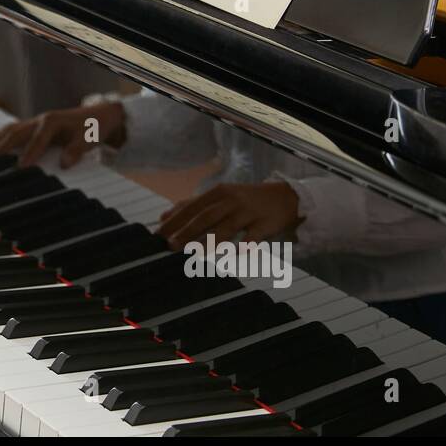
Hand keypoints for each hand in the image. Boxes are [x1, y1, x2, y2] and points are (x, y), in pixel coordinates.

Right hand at [0, 102, 125, 167]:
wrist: (98, 115)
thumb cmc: (92, 128)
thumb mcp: (89, 139)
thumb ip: (76, 150)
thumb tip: (64, 163)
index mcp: (53, 121)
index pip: (38, 138)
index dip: (30, 152)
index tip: (21, 166)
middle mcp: (41, 120)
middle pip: (17, 131)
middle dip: (4, 145)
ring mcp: (36, 122)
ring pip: (12, 129)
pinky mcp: (34, 127)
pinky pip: (14, 131)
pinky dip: (1, 137)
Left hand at [158, 182, 301, 246]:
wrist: (286, 197)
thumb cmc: (247, 199)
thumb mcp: (220, 196)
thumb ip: (192, 205)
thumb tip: (164, 216)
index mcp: (218, 193)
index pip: (192, 207)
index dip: (176, 220)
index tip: (159, 233)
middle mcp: (232, 200)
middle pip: (206, 216)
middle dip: (187, 231)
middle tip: (171, 245)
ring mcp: (249, 212)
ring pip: (227, 227)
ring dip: (210, 240)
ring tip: (194, 253)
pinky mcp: (265, 224)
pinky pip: (255, 235)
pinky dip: (246, 244)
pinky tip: (237, 252)